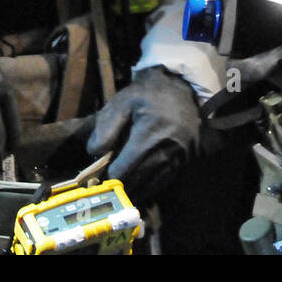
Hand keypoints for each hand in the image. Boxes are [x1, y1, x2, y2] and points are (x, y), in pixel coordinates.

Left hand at [87, 67, 201, 204]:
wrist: (180, 88)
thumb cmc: (146, 95)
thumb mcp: (122, 102)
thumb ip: (105, 126)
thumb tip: (93, 152)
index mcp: (148, 133)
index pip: (124, 169)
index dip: (110, 177)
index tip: (99, 179)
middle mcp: (167, 148)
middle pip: (138, 180)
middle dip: (121, 187)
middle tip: (108, 190)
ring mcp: (180, 155)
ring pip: (153, 184)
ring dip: (136, 190)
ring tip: (121, 192)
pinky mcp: (187, 158)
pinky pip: (166, 180)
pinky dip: (151, 186)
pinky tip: (140, 186)